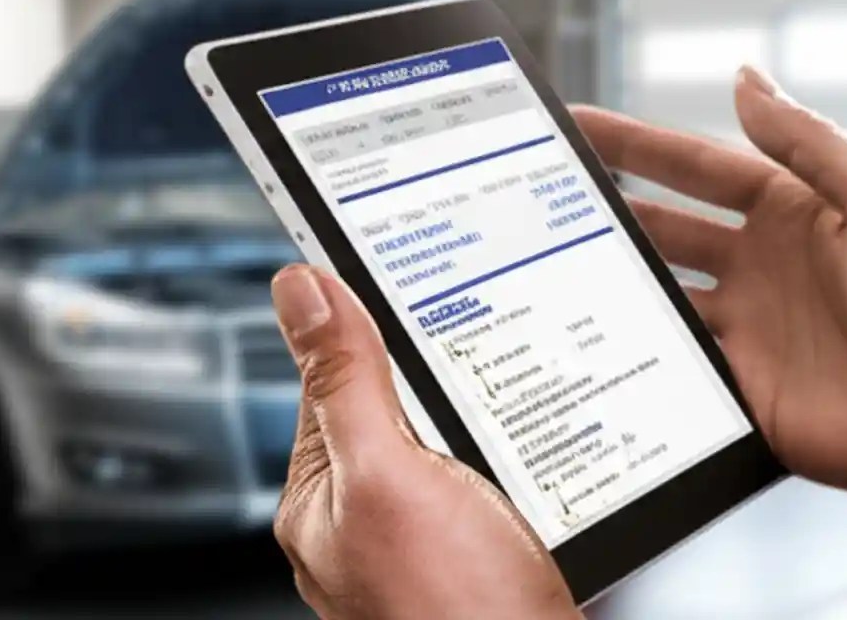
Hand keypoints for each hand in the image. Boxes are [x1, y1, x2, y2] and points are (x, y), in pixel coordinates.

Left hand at [269, 265, 580, 619]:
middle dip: (442, 365)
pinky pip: (499, 467)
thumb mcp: (388, 478)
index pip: (332, 377)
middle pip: (401, 401)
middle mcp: (372, 514)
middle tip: (486, 324)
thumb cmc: (456, 613)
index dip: (362, 317)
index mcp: (324, 495)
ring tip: (521, 391)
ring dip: (491, 403)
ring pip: (457, 431)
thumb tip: (301, 291)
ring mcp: (434, 531)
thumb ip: (346, 384)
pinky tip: (544, 438)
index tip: (395, 261)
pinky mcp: (491, 541)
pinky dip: (522, 442)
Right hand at [571, 67, 846, 495]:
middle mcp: (760, 267)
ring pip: (660, 301)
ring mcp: (750, 331)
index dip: (634, 145)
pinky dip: (637, 362)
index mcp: (788, 211)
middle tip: (538, 203)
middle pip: (664, 231)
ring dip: (613, 288)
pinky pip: (678, 372)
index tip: (577, 125)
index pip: (693, 168)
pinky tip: (592, 354)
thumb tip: (743, 76)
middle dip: (606, 214)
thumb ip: (804, 141)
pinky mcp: (747, 392)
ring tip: (547, 277)